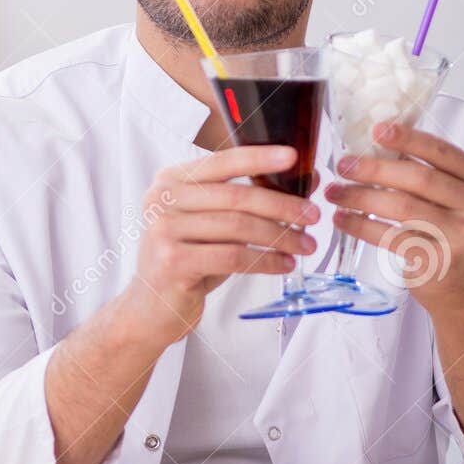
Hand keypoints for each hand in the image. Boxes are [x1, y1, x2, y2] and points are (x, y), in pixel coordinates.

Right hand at [125, 145, 319, 350]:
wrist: (151, 306)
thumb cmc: (188, 261)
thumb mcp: (215, 225)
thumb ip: (249, 200)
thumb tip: (305, 178)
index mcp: (170, 181)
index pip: (222, 162)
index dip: (259, 158)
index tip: (293, 157)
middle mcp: (162, 199)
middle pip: (236, 197)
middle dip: (282, 206)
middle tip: (312, 215)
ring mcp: (163, 229)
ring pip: (238, 227)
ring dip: (280, 236)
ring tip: (306, 245)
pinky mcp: (172, 260)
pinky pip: (232, 256)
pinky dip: (265, 261)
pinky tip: (284, 264)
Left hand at [323, 121, 463, 308]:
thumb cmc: (448, 232)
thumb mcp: (452, 198)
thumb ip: (427, 172)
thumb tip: (373, 144)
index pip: (443, 152)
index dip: (408, 139)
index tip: (376, 130)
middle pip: (419, 178)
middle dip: (374, 168)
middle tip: (343, 164)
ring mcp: (461, 235)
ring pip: (402, 207)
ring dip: (360, 196)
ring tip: (333, 192)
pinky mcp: (438, 260)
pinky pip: (391, 236)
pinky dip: (361, 225)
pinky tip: (342, 219)